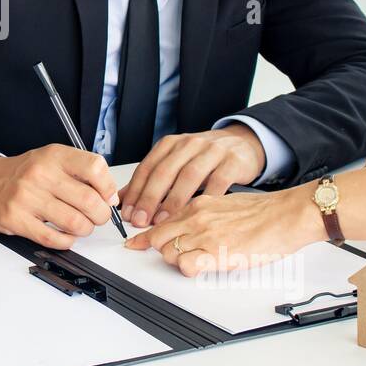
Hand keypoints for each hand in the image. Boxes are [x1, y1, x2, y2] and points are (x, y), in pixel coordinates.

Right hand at [0, 144, 119, 248]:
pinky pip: (54, 239)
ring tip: (80, 226)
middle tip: (97, 217)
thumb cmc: (24, 173)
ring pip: (75, 223)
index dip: (108, 187)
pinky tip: (64, 235)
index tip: (108, 197)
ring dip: (85, 230)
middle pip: (90, 200)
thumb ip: (81, 173)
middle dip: (101, 215)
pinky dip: (66, 241)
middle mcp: (41, 173)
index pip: (95, 168)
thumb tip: (110, 196)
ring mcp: (27, 197)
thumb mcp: (52, 160)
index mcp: (54, 156)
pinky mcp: (16, 219)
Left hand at [119, 124, 265, 227]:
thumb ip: (151, 179)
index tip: (127, 213)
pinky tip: (197, 215)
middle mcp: (189, 144)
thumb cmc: (204, 158)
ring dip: (173, 200)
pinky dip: (207, 198)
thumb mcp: (176, 162)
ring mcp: (212, 151)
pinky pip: (218, 181)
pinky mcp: (233, 162)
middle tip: (140, 220)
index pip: (148, 167)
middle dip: (150, 198)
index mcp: (171, 144)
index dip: (135, 191)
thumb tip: (123, 199)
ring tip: (163, 221)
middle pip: (165, 171)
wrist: (242, 144)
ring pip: (189, 175)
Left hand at [123, 184, 324, 275]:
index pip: (159, 219)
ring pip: (168, 253)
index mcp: (198, 204)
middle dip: (159, 250)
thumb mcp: (223, 204)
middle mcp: (196, 217)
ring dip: (176, 261)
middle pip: (157, 237)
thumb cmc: (263, 212)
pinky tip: (202, 267)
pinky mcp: (216, 253)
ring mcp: (204, 235)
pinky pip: (185, 266)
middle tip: (175, 256)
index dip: (144, 236)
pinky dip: (188, 270)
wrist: (285, 216)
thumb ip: (201, 213)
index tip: (134, 244)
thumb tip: (185, 224)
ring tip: (196, 260)